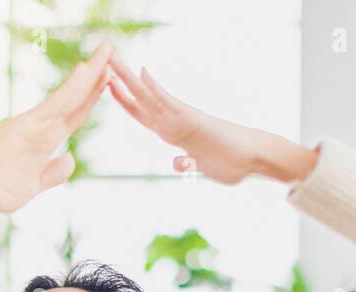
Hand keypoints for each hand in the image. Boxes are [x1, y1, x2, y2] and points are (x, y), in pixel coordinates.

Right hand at [0, 42, 112, 213]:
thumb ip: (53, 172)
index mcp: (45, 139)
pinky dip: (72, 88)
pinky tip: (87, 71)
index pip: (75, 114)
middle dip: (97, 76)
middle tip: (114, 51)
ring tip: (108, 51)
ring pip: (71, 96)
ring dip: (91, 73)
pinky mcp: (27, 125)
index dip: (93, 97)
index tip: (111, 79)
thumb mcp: (34, 185)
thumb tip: (70, 158)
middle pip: (77, 98)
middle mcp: (41, 126)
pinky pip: (55, 104)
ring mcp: (35, 123)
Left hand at [107, 57, 281, 184]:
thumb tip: (177, 162)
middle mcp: (174, 123)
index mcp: (173, 134)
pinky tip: (142, 73)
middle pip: (141, 99)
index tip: (107, 88)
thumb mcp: (200, 168)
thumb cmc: (231, 164)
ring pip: (149, 96)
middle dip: (121, 81)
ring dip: (130, 79)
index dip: (125, 102)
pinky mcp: (193, 118)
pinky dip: (156, 88)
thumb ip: (187, 164)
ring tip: (113, 60)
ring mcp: (182, 119)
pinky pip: (170, 101)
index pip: (143, 114)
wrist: (252, 159)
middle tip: (103, 60)